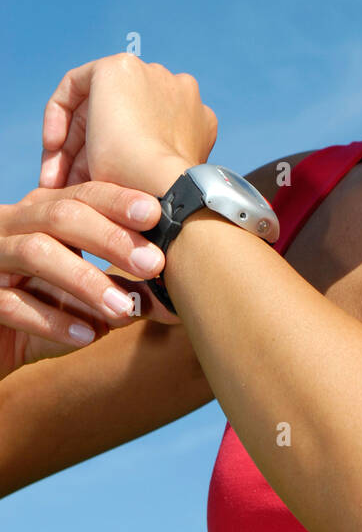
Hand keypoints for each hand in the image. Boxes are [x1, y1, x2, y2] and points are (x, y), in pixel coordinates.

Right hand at [0, 182, 178, 377]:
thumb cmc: (38, 312)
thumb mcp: (82, 301)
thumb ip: (122, 295)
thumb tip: (175, 304)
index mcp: (40, 214)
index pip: (83, 195)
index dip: (118, 201)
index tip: (156, 215)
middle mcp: (12, 226)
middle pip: (61, 215)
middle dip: (110, 237)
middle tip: (153, 262)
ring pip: (37, 252)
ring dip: (86, 280)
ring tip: (124, 309)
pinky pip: (11, 302)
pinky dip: (52, 320)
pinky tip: (87, 336)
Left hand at [40, 54, 217, 197]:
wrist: (167, 188)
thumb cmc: (157, 198)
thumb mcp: (146, 180)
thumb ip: (134, 167)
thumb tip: (98, 178)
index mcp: (194, 119)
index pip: (138, 133)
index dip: (106, 161)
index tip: (85, 189)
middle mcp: (177, 90)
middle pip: (116, 120)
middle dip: (84, 156)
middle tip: (61, 188)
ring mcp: (152, 75)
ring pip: (97, 107)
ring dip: (72, 143)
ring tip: (53, 180)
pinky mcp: (121, 68)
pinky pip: (78, 83)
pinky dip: (60, 112)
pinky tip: (52, 145)